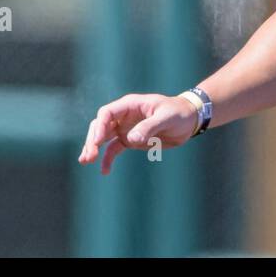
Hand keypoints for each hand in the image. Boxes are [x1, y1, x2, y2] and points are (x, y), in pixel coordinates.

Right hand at [77, 93, 198, 174]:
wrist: (189, 121)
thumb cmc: (178, 113)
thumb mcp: (166, 117)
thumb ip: (149, 127)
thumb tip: (130, 139)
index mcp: (130, 105)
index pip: (107, 113)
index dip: (99, 126)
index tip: (96, 141)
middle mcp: (124, 116)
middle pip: (100, 126)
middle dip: (92, 139)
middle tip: (89, 156)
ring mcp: (125, 128)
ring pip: (103, 138)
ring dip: (93, 148)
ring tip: (86, 161)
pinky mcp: (130, 141)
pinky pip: (114, 150)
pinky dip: (107, 159)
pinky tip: (104, 171)